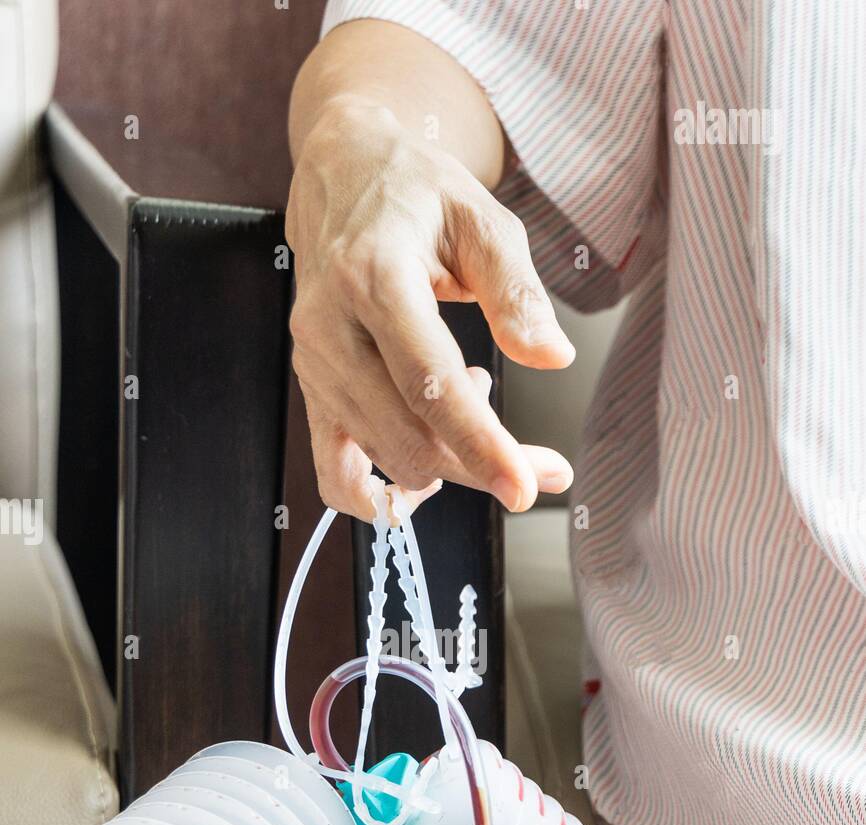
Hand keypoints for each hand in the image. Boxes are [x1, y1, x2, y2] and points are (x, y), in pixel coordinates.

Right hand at [286, 98, 574, 520]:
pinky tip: (428, 472)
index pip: (429, 385)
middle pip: (409, 438)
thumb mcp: (481, 218)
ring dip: (446, 462)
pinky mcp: (310, 390)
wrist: (342, 172)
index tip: (526, 486)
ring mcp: (313, 366)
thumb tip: (551, 355)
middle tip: (541, 466)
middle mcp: (330, 329)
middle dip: (480, 466)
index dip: (481, 446)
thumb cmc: (413, 192)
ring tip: (471, 398)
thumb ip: (517, 291)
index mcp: (372, 278)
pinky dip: (382, 495)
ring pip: (385, 460)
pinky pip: (334, 475)